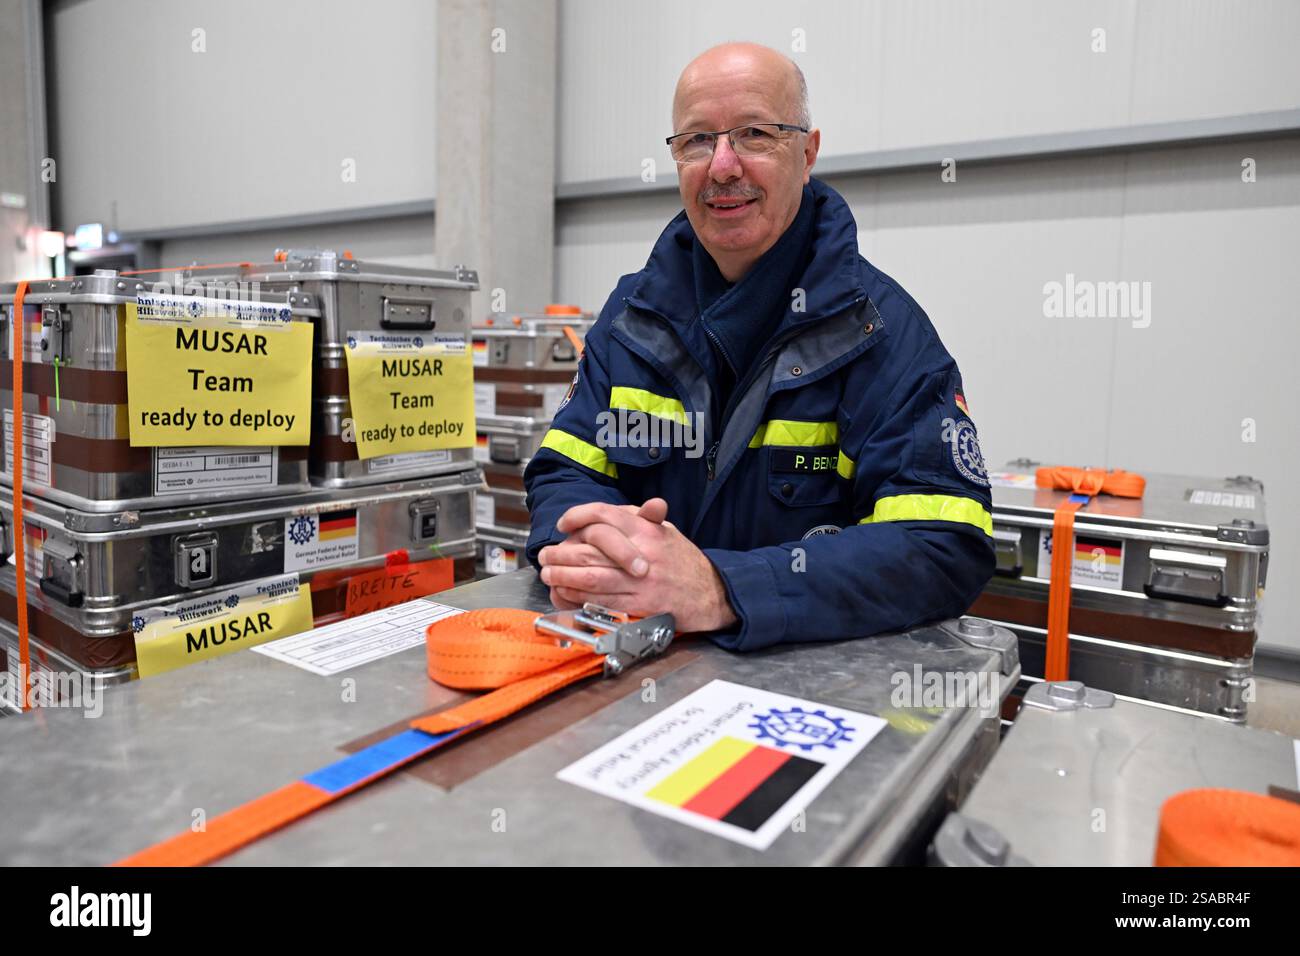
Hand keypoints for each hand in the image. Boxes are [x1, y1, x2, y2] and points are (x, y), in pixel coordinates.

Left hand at [537, 498, 737, 631]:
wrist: (712, 593)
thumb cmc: (686, 563)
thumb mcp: (666, 531)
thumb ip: (639, 518)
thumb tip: (610, 511)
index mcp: (647, 530)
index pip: (604, 515)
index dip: (578, 517)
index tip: (563, 524)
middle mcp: (642, 553)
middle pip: (590, 550)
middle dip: (561, 554)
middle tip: (545, 556)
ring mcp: (639, 582)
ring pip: (590, 578)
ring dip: (563, 578)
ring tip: (548, 575)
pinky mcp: (639, 605)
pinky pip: (600, 602)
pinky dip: (578, 598)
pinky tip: (565, 594)